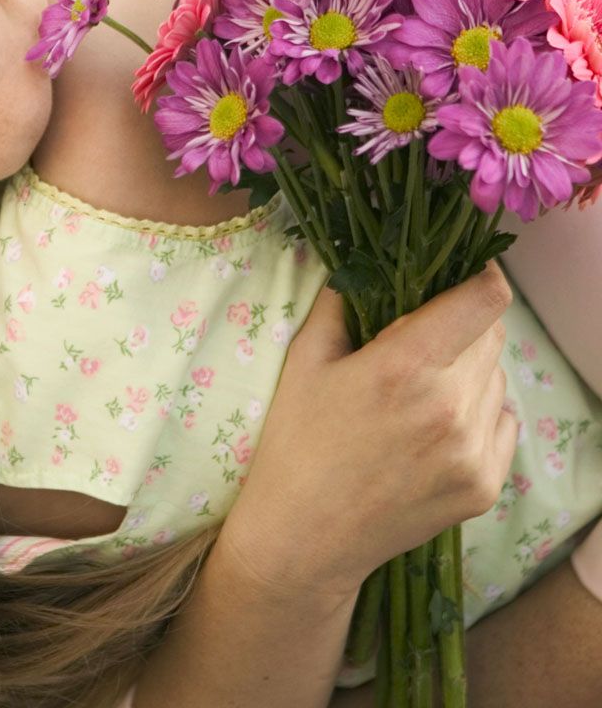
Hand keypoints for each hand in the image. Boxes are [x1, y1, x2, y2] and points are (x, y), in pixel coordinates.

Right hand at [220, 263, 517, 602]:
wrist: (305, 536)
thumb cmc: (296, 442)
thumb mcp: (304, 361)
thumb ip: (339, 302)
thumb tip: (364, 262)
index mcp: (403, 367)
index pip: (484, 300)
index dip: (481, 275)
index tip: (465, 271)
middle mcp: (449, 406)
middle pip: (491, 336)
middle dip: (461, 326)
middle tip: (421, 339)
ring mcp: (472, 451)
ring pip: (496, 380)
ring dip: (469, 371)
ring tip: (419, 393)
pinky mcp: (484, 485)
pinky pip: (501, 423)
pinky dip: (477, 415)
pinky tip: (432, 430)